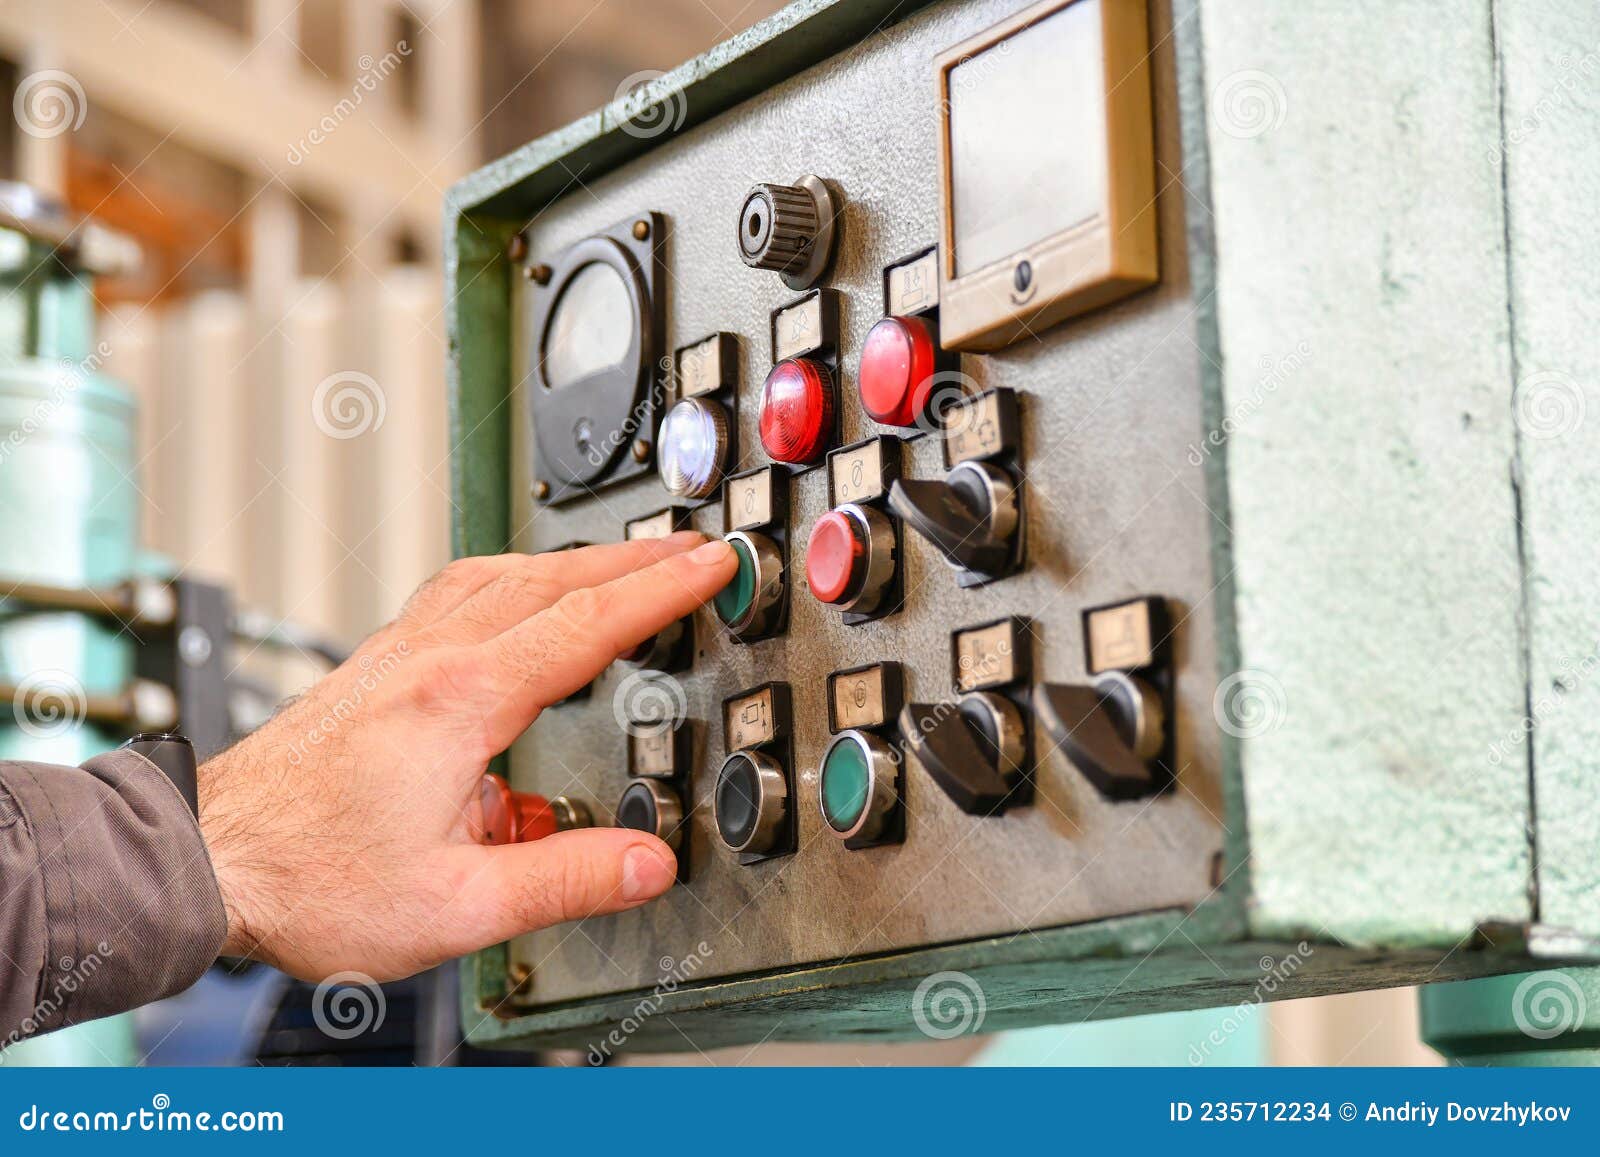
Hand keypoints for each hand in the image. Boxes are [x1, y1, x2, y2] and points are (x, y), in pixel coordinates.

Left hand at [198, 532, 735, 981]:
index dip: (662, 589)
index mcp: (461, 701)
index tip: (711, 564)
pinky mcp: (374, 669)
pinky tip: (515, 593)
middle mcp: (429, 660)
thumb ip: (563, 882)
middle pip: (551, 579)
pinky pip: (456, 594)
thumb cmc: (309, 880)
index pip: (587, 622)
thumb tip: (646, 863)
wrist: (204, 857)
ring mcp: (396, 656)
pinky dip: (509, 578)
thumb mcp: (454, 906)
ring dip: (571, 560)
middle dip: (631, 558)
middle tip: (690, 546)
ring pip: (499, 575)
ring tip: (620, 559)